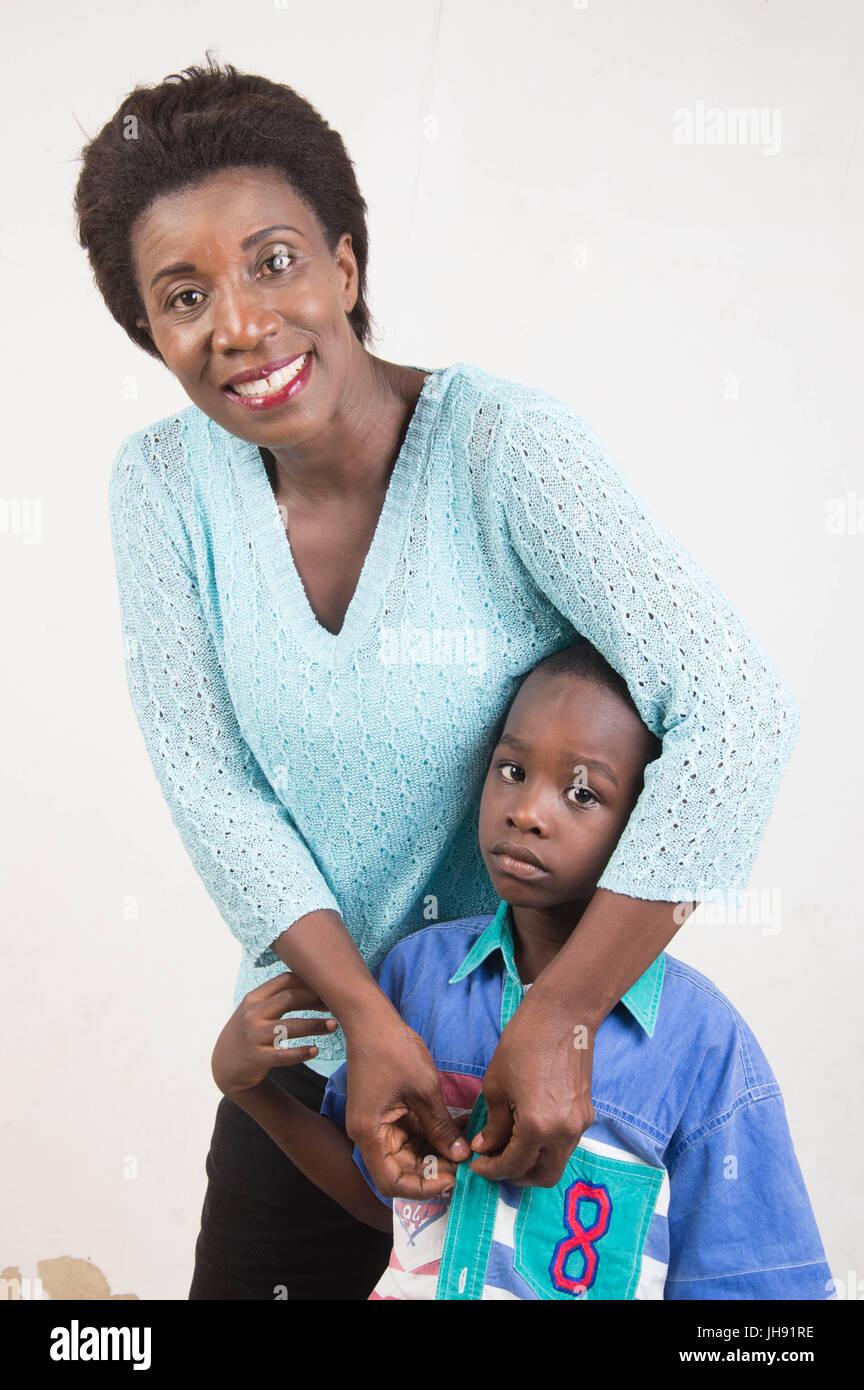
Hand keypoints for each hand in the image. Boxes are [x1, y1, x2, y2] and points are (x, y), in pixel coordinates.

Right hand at [211, 970, 337, 1095]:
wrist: (224, 1066)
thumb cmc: (250, 1033)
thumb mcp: (255, 1011)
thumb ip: (277, 997)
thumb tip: (316, 982)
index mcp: (253, 998)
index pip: (285, 980)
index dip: (309, 982)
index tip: (329, 988)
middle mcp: (251, 1014)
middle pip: (289, 998)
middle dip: (316, 1000)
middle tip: (337, 1006)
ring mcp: (252, 1036)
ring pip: (289, 1026)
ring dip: (315, 1025)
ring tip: (334, 1026)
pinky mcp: (255, 1058)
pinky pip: (282, 1055)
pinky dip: (301, 1052)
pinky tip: (315, 1051)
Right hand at [343, 1007, 470, 1199]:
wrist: (373, 1019)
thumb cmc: (394, 1051)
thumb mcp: (424, 1090)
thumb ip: (441, 1127)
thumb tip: (461, 1156)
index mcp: (370, 1134)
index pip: (391, 1182)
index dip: (421, 1189)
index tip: (450, 1180)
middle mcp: (370, 1135)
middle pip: (401, 1170)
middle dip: (434, 1170)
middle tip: (465, 1165)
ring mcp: (379, 1123)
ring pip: (409, 1152)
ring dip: (436, 1152)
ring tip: (467, 1146)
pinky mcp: (388, 1112)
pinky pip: (411, 1133)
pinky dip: (432, 1134)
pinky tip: (458, 1128)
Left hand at [469, 988, 595, 1186]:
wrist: (562, 1015)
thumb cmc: (522, 1044)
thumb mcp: (496, 1085)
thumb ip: (493, 1124)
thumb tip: (486, 1147)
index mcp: (538, 1127)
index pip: (514, 1166)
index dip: (492, 1170)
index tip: (477, 1164)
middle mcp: (564, 1133)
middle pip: (544, 1177)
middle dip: (517, 1176)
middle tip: (495, 1164)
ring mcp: (580, 1124)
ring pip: (557, 1161)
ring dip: (534, 1162)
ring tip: (509, 1145)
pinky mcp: (586, 1113)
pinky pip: (565, 1143)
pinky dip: (546, 1145)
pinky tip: (528, 1129)